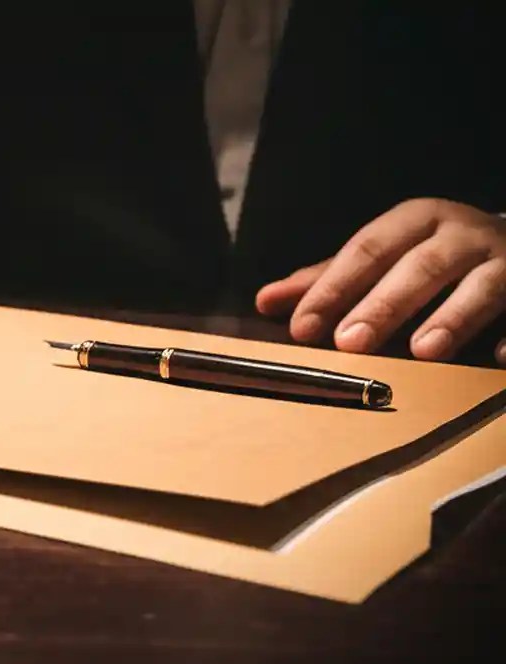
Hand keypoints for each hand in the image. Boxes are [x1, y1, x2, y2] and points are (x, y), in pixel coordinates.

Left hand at [256, 198, 505, 365]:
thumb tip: (266, 302)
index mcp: (416, 221)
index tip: (302, 327)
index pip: (366, 251)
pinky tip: (499, 358)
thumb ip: (329, 280)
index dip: (333, 288)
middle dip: (383, 305)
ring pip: (481, 286)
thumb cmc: (431, 255)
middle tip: (349, 343)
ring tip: (422, 352)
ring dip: (452, 318)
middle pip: (419, 267)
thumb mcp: (382, 257)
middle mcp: (462, 234)